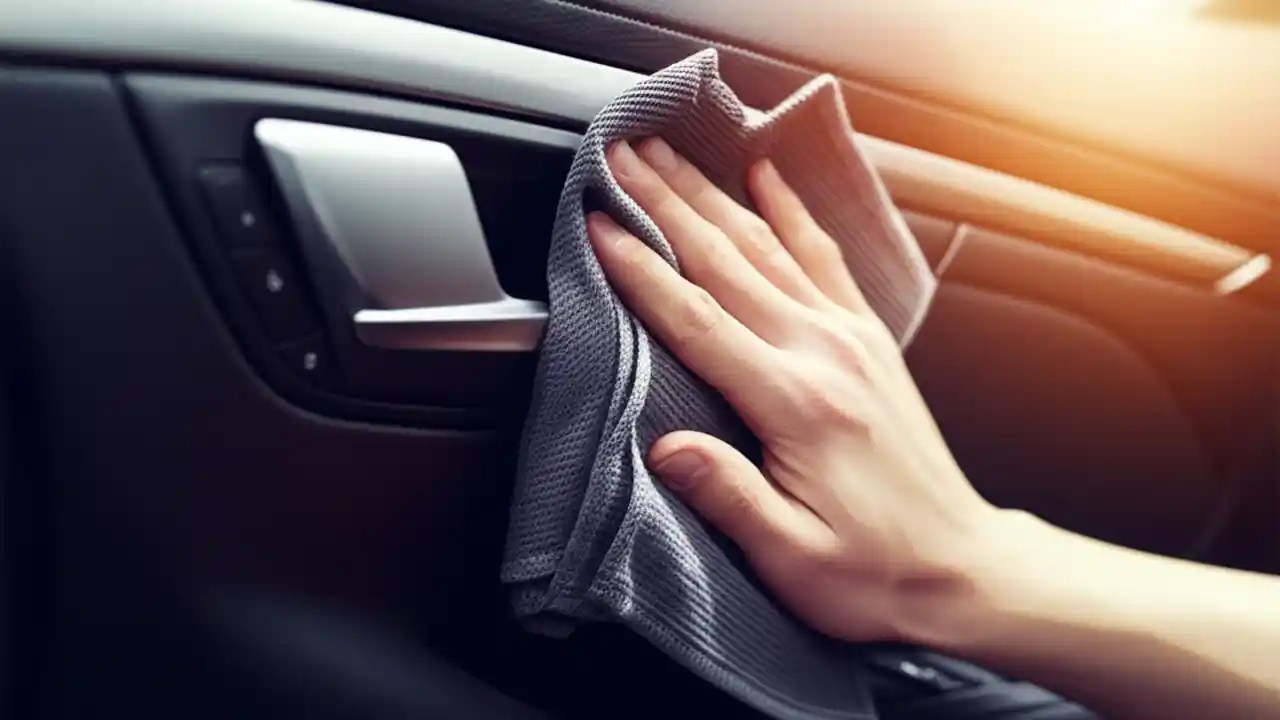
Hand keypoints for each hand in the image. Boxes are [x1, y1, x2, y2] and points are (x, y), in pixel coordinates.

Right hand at [588, 138, 1001, 642]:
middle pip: (728, 261)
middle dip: (666, 203)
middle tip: (620, 156)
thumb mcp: (792, 557)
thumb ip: (728, 495)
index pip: (699, 319)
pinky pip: (823, 257)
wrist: (960, 570)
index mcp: (796, 403)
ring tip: (668, 155)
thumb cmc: (872, 573)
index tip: (599, 225)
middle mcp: (825, 354)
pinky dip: (792, 212)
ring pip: (769, 246)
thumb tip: (665, 446)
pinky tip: (768, 177)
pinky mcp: (868, 340)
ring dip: (713, 195)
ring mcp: (851, 339)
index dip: (641, 269)